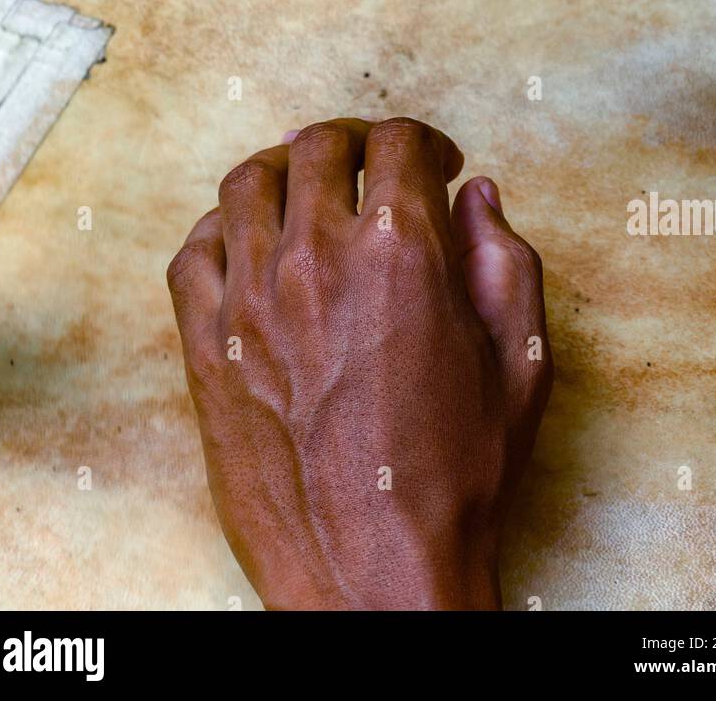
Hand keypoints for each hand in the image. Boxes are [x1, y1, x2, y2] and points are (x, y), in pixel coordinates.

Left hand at [167, 117, 551, 611]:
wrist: (373, 572)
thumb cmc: (456, 477)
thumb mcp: (522, 364)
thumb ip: (505, 260)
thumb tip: (477, 196)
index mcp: (401, 251)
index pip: (398, 144)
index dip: (425, 142)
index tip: (435, 165)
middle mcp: (317, 257)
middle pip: (317, 146)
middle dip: (354, 142)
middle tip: (372, 165)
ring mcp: (251, 298)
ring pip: (247, 183)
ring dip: (283, 170)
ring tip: (306, 190)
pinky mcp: (207, 345)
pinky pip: (193, 253)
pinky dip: (222, 230)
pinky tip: (248, 245)